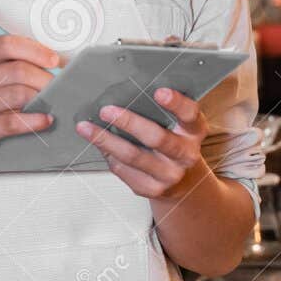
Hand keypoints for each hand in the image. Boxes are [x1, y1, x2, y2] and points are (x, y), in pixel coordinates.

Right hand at [0, 35, 56, 168]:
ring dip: (43, 97)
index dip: (36, 50)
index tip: (53, 59)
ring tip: (53, 100)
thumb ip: (7, 62)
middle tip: (59, 84)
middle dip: (45, 77)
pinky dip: (35, 120)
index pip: (7, 44)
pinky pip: (14, 122)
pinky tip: (45, 119)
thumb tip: (48, 62)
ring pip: (19, 94)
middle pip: (18, 70)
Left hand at [79, 87, 210, 199]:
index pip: (190, 115)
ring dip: (106, 140)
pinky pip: (124, 170)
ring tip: (86, 128)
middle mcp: (186, 155)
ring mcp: (170, 175)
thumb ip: (163, 111)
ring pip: (133, 156)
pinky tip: (99, 144)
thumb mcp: (179, 126)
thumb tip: (124, 91)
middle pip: (157, 138)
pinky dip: (109, 155)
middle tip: (106, 110)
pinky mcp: (153, 189)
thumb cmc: (175, 143)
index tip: (159, 91)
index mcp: (194, 131)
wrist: (185, 182)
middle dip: (128, 122)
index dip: (176, 103)